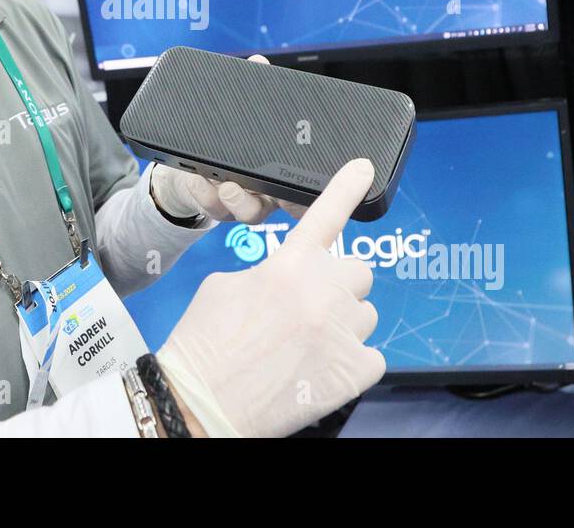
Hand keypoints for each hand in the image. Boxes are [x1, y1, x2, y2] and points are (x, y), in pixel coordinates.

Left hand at [148, 54, 300, 223]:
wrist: (192, 170)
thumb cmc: (227, 142)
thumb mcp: (241, 117)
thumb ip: (250, 93)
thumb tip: (259, 63)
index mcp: (277, 174)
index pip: (298, 187)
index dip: (305, 193)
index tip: (303, 186)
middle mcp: (263, 194)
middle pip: (271, 205)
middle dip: (260, 200)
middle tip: (243, 186)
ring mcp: (238, 202)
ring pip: (243, 211)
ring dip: (233, 200)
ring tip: (220, 184)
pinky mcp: (212, 204)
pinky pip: (209, 204)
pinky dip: (201, 192)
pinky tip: (192, 177)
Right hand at [155, 158, 385, 437]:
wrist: (202, 404)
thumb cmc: (204, 346)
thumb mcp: (225, 285)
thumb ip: (270, 271)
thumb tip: (292, 278)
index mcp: (288, 265)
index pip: (327, 213)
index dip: (348, 186)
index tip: (364, 169)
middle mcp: (322, 293)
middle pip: (358, 271)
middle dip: (338, 284)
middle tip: (309, 306)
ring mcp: (341, 333)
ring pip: (365, 314)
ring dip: (343, 323)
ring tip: (307, 343)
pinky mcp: (354, 372)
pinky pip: (372, 355)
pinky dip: (350, 362)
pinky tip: (320, 368)